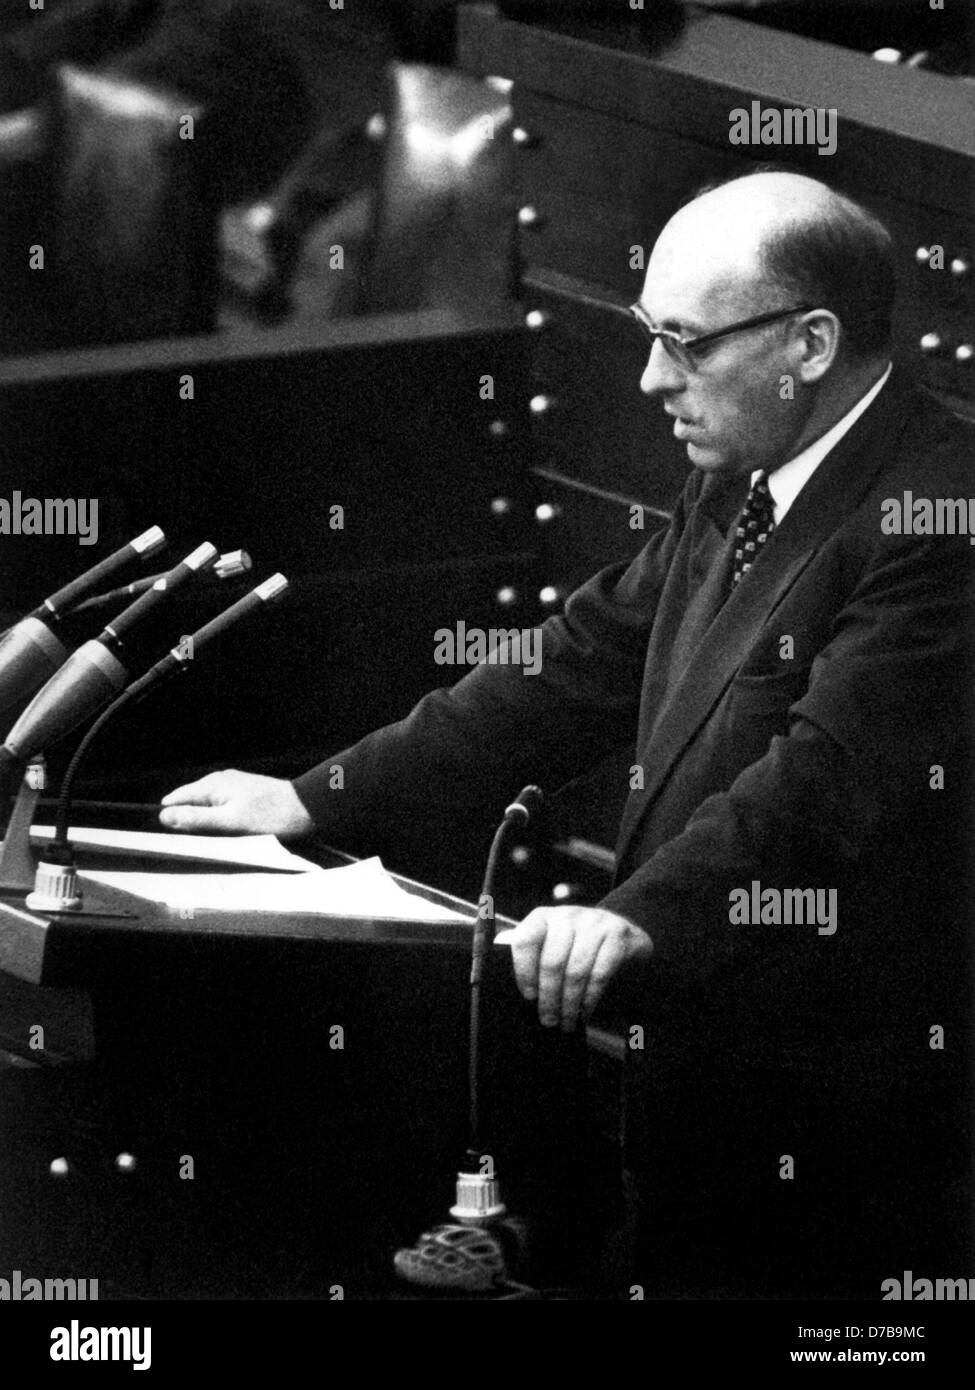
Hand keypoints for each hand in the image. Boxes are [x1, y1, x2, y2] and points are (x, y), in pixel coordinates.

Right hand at [158, 769, 314, 837]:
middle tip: (195, 846)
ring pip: (206, 807)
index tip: (169, 841)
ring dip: (205, 825)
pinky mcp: (244, 795)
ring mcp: (233, 787)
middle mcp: (220, 781)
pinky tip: (228, 835)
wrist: (307, 808)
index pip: (175, 800)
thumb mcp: (230, 822)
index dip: (168, 820)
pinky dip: (219, 822)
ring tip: (214, 842)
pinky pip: (221, 809)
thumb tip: (165, 816)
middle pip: (190, 804)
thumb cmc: (272, 816)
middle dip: (187, 824)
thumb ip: (197, 819)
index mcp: (212, 784)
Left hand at [508, 905, 651, 1032]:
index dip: (524, 971)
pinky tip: (585, 1013)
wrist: (621, 935)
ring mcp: (594, 922)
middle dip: (549, 997)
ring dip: (569, 1003)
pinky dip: (590, 998)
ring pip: (576, 970)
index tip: (528, 996)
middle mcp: (567, 915)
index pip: (525, 940)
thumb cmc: (577, 946)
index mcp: (543, 917)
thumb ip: (530, 956)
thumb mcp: (552, 944)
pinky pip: (599, 973)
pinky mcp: (617, 934)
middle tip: (548, 1021)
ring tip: (566, 1023)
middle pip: (552, 961)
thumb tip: (507, 980)